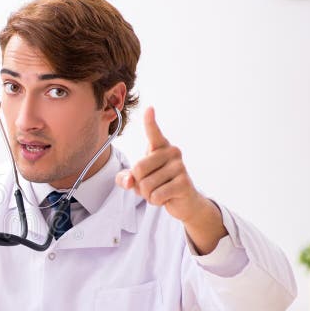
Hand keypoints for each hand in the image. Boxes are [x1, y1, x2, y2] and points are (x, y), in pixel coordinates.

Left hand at [115, 107, 225, 252]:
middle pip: (138, 168)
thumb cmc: (159, 184)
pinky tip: (166, 198)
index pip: (153, 133)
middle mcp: (172, 152)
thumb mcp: (138, 180)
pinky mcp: (184, 183)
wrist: (183, 201)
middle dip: (139, 183)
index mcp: (160, 147)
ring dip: (148, 194)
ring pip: (146, 185)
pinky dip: (156, 201)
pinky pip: (156, 195)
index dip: (150, 122)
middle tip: (151, 185)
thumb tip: (129, 181)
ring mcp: (180, 167)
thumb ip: (126, 178)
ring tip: (160, 191)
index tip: (149, 109)